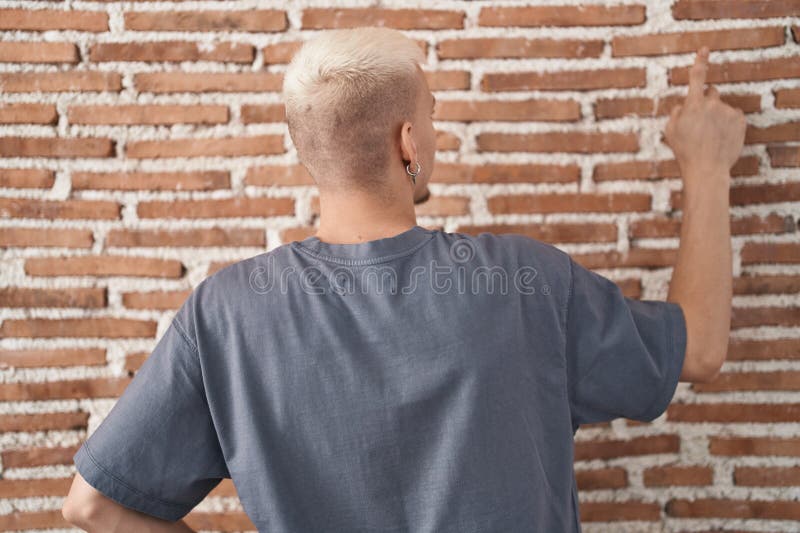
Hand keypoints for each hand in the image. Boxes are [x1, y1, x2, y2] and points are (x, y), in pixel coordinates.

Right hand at [663, 46, 746, 177]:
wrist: (707, 168)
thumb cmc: (685, 151)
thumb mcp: (670, 131)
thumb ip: (676, 113)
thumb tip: (683, 105)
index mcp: (693, 104)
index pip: (696, 77)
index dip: (700, 61)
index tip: (704, 49)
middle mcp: (712, 104)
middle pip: (712, 92)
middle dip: (707, 102)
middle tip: (702, 122)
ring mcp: (727, 111)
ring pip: (722, 108)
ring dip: (717, 117)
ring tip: (711, 137)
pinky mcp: (740, 120)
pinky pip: (734, 116)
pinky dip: (729, 124)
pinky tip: (722, 138)